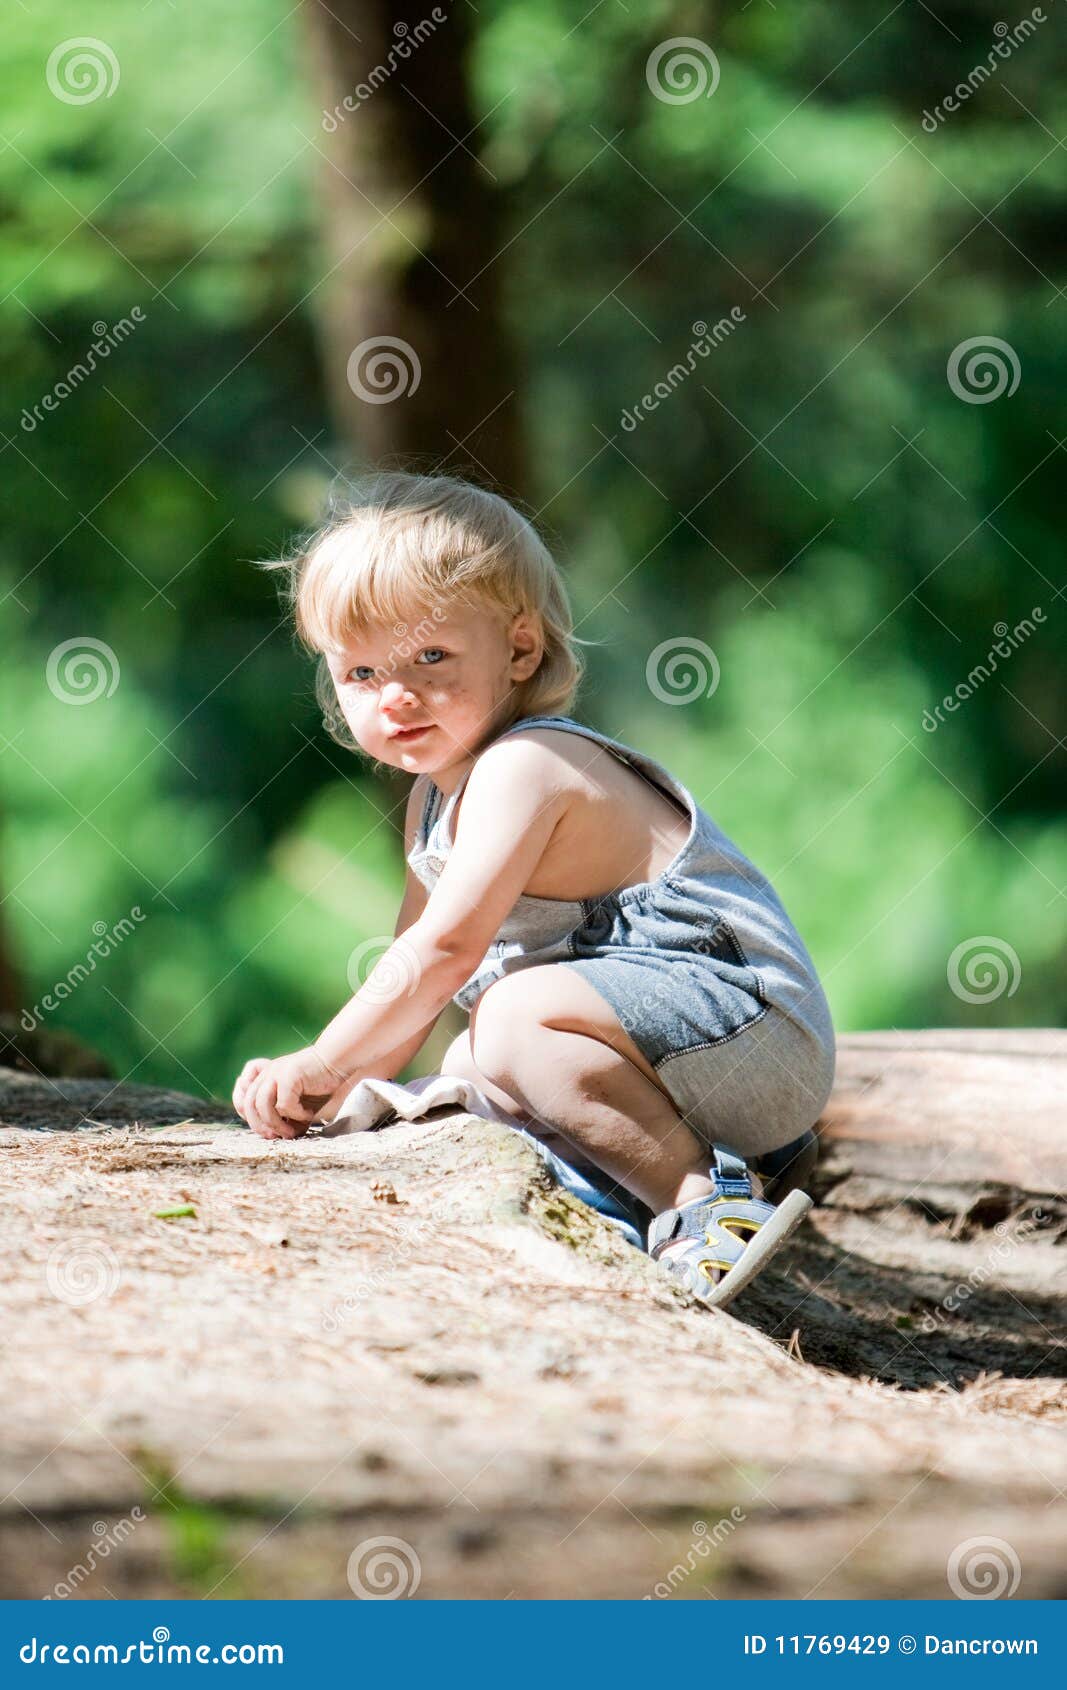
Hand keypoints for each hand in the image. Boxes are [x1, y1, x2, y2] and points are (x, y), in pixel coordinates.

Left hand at [232, 1046, 351, 1139]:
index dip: (248, 1117)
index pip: (242, 1098)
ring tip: (290, 1132)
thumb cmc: (321, 1084)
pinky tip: (309, 1115)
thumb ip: (285, 1115)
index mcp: (265, 1077)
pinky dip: (296, 1114)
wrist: (338, 1062)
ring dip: (275, 1123)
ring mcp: (276, 1072)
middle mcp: (267, 1073)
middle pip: (249, 1103)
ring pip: (262, 1104)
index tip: (266, 1131)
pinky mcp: (289, 1075)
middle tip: (274, 1137)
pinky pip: (284, 1103)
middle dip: (259, 1125)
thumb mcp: (298, 1102)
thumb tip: (278, 1135)